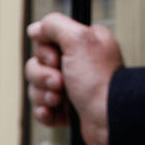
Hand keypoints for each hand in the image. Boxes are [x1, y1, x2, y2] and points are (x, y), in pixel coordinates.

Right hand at [25, 13, 122, 144]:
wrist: (109, 119)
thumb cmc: (100, 82)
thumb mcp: (79, 40)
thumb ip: (54, 25)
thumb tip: (35, 28)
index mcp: (82, 45)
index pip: (46, 41)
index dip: (45, 52)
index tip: (57, 59)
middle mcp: (76, 64)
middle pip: (37, 64)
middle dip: (43, 76)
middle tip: (60, 82)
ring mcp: (71, 88)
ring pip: (37, 87)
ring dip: (44, 95)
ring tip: (60, 100)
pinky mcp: (67, 110)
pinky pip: (42, 108)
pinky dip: (45, 112)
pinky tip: (53, 112)